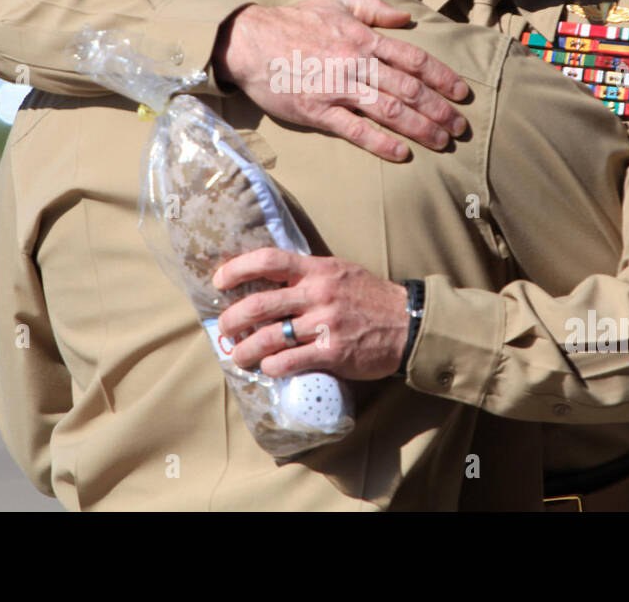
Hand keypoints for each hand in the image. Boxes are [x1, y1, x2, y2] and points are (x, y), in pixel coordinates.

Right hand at [213, 0, 468, 162]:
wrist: (249, 41)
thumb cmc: (294, 22)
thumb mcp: (336, 3)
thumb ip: (374, 8)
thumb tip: (407, 18)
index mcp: (363, 38)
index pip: (414, 59)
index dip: (442, 77)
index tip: (462, 93)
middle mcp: (356, 63)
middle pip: (409, 89)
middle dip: (440, 109)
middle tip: (460, 128)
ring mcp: (338, 88)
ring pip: (390, 111)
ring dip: (421, 128)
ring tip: (442, 142)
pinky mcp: (318, 111)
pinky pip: (356, 130)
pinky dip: (382, 143)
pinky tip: (402, 154)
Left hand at [213, 248, 408, 380]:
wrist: (408, 323)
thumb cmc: (370, 298)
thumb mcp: (339, 272)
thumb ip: (308, 275)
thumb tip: (269, 282)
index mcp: (317, 269)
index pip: (268, 260)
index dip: (238, 268)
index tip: (220, 281)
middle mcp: (318, 293)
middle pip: (259, 304)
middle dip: (233, 320)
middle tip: (225, 330)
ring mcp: (324, 323)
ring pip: (269, 337)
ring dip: (245, 350)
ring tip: (238, 356)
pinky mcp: (332, 351)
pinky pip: (290, 361)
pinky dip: (272, 367)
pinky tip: (269, 368)